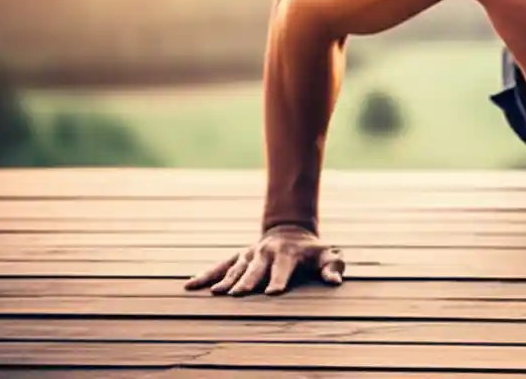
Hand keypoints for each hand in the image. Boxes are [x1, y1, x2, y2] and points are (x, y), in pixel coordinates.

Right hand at [183, 225, 345, 295]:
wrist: (290, 230)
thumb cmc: (311, 250)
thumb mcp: (327, 255)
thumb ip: (332, 267)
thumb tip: (336, 281)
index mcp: (287, 254)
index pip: (283, 269)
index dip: (279, 280)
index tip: (273, 293)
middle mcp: (265, 254)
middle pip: (255, 270)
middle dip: (248, 282)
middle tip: (239, 295)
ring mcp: (249, 255)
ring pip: (235, 269)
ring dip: (226, 281)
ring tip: (216, 294)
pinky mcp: (237, 258)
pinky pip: (219, 267)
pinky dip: (204, 276)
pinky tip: (190, 286)